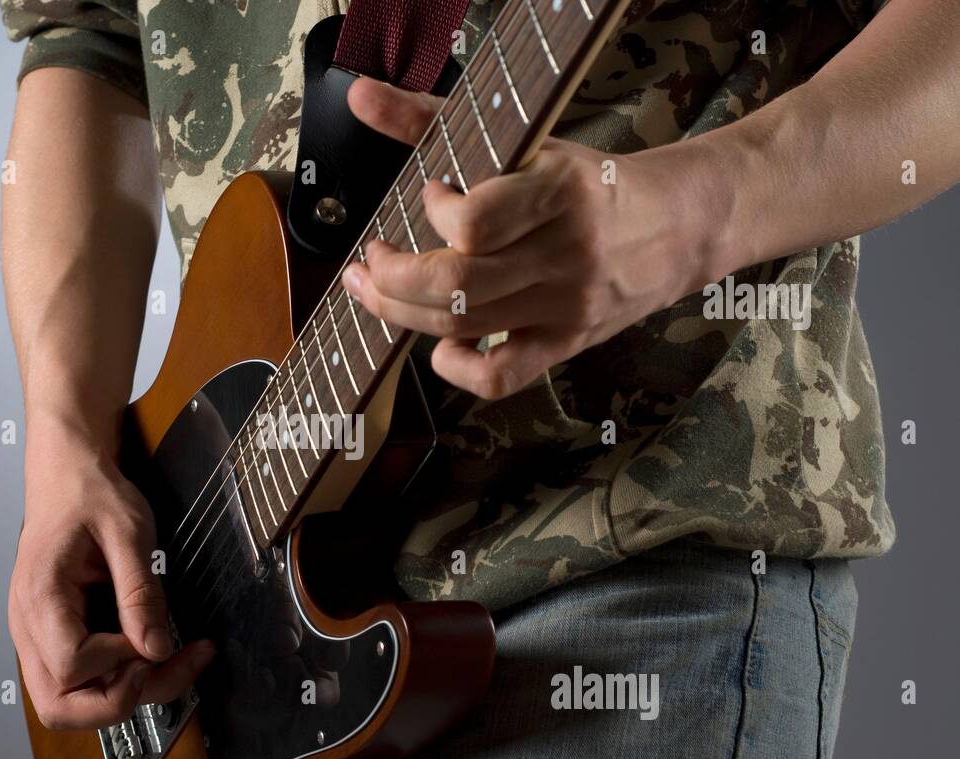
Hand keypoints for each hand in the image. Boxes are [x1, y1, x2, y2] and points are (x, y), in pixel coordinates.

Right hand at [8, 418, 214, 728]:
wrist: (66, 475)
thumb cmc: (89, 494)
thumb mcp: (128, 532)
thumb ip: (141, 593)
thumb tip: (156, 648)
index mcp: (40, 595)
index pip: (71, 667)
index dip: (118, 662)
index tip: (150, 636)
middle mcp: (27, 625)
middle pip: (57, 707)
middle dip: (118, 702)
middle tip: (161, 665)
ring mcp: (35, 637)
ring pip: (66, 705)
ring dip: (121, 696)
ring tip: (166, 660)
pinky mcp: (51, 638)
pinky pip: (76, 683)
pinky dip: (115, 680)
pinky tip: (149, 653)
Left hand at [342, 76, 725, 399]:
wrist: (681, 227)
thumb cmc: (593, 182)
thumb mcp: (531, 142)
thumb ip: (438, 119)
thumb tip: (360, 97)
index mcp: (561, 192)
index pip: (476, 222)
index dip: (435, 213)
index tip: (432, 194)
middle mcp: (565, 254)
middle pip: (456, 283)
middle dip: (391, 277)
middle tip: (370, 260)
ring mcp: (566, 307)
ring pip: (463, 326)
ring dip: (401, 311)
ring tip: (377, 288)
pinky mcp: (565, 344)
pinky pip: (500, 378)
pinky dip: (456, 368)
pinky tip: (440, 345)